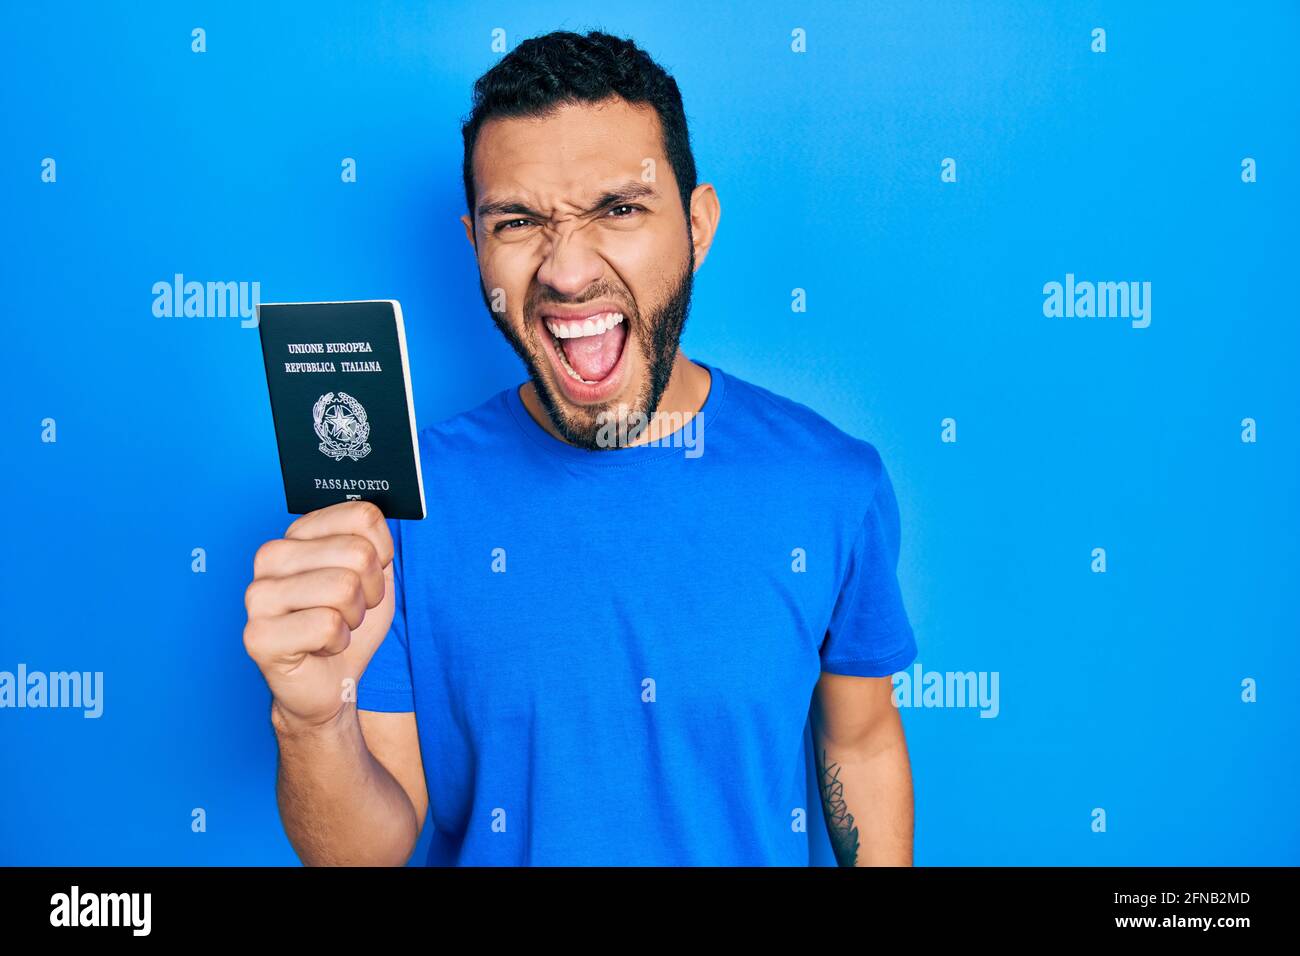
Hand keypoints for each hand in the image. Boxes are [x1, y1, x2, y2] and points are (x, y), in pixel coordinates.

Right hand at [243, 500, 396, 730]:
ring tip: (334, 628)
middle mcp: (272, 556)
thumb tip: (377, 515)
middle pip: (358, 553)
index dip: (382, 555)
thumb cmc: (348, 625)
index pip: (362, 516)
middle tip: (350, 611)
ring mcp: (259, 595)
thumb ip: (376, 541)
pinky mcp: (258, 634)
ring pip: (344, 587)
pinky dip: (338, 642)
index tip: (366, 577)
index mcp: (299, 534)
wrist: (330, 683)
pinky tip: (319, 648)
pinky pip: (327, 625)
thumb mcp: (375, 575)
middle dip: (370, 591)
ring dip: (353, 618)